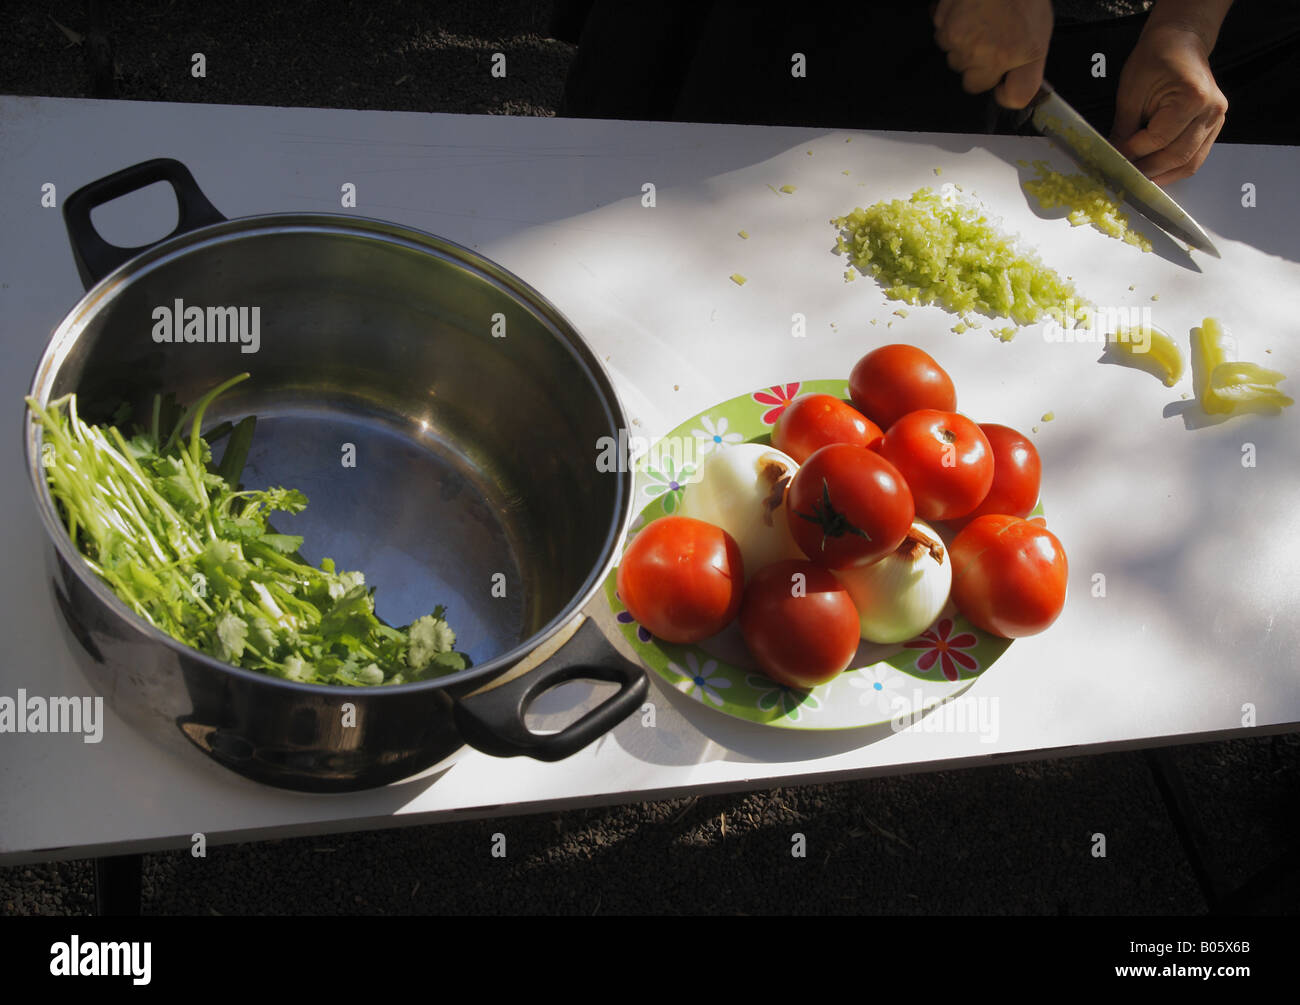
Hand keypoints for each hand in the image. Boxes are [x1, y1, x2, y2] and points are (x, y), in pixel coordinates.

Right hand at [932, 0, 1053, 108]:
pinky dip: (953, 21)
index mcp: (999, 59)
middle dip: (977, 57)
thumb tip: (1007, 99)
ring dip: (964, 39)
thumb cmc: (1025, 1)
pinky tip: (970, 9)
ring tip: (983, 18)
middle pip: (965, 71)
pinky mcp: (942, 18)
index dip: (990, 79)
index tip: (998, 70)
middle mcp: (975, 51)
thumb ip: (1025, 79)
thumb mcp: (1039, 44)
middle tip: (994, 33)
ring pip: (952, 51)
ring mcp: (955, 35)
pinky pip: (942, 30)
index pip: (980, 89)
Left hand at [1111, 22, 1227, 184]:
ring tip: (1137, 179)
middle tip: (1123, 177)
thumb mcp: (1131, 94)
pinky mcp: (1213, 127)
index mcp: (1193, 97)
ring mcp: (1216, 120)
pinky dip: (1173, 169)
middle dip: (1148, 170)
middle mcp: (1212, 110)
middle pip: (1177, 156)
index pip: (1159, 139)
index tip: (1114, 161)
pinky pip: (1195, 157)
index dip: (1134, 154)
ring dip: (1162, 175)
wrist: (1180, 43)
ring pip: (1189, 163)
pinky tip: (1154, 172)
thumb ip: (1124, 130)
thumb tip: (1114, 158)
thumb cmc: (1154, 61)